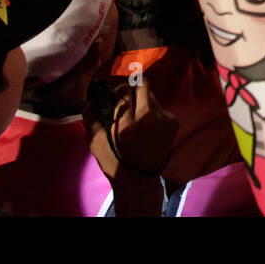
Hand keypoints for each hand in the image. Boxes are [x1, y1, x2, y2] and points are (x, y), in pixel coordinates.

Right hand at [85, 80, 178, 196]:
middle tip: (127, 99)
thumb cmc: (114, 159)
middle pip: (142, 84)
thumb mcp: (95, 141)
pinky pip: (160, 107)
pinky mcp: (174, 122)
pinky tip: (147, 126)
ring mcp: (164, 119)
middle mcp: (147, 118)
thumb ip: (91, 116)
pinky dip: (153, 112)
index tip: (114, 98)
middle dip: (132, 89)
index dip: (117, 92)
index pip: (124, 90)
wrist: (139, 179)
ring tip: (136, 116)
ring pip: (151, 95)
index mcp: (126, 123)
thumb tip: (91, 97)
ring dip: (142, 100)